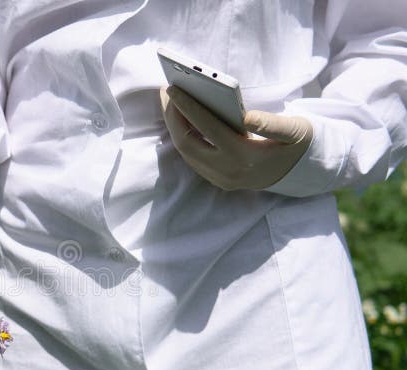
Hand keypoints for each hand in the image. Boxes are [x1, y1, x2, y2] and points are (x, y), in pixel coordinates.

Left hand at [159, 86, 312, 190]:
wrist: (302, 174)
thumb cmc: (297, 145)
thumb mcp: (295, 130)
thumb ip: (271, 124)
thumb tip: (245, 116)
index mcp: (245, 156)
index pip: (208, 129)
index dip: (187, 108)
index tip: (172, 89)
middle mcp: (228, 171)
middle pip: (187, 144)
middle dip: (173, 117)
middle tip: (166, 92)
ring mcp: (221, 179)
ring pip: (186, 153)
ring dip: (175, 127)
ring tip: (170, 102)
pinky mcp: (218, 180)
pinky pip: (192, 158)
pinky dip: (183, 137)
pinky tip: (181, 118)